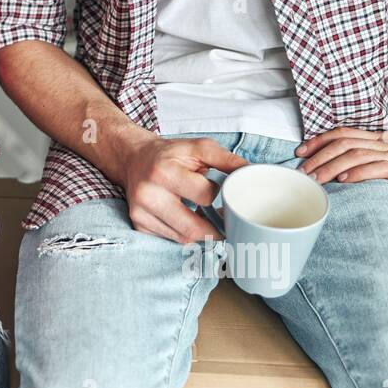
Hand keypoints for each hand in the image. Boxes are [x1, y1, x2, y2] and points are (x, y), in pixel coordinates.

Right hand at [121, 136, 250, 242]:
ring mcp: (141, 212)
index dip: (220, 196)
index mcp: (165, 171)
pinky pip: (171, 240)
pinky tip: (187, 220)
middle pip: (193, 227)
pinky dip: (185, 234)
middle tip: (227, 222)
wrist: (134, 158)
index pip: (205, 195)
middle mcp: (149, 193)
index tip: (227, 197)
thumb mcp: (199, 147)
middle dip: (215, 227)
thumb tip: (253, 174)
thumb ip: (228, 160)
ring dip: (202, 233)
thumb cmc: (171, 154)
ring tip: (208, 219)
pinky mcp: (139, 224)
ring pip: (184, 238)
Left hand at [295, 128, 387, 197]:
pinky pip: (378, 168)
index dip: (320, 140)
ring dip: (332, 166)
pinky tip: (345, 181)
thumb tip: (351, 171)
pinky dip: (358, 174)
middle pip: (344, 142)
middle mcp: (385, 143)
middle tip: (302, 169)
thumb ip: (378, 159)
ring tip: (315, 178)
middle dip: (319, 154)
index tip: (301, 150)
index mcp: (382, 139)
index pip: (344, 133)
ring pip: (356, 155)